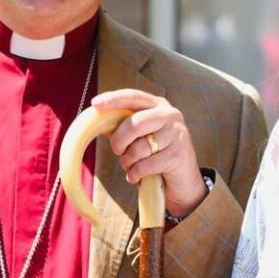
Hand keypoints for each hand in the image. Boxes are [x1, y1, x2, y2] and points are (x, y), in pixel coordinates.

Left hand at [91, 89, 207, 219]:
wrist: (183, 181)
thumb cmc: (155, 155)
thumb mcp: (140, 136)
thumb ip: (124, 126)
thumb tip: (97, 121)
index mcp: (157, 105)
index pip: (133, 97)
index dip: (114, 99)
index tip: (95, 104)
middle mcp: (169, 115)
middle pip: (134, 124)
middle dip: (119, 141)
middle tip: (118, 151)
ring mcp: (176, 133)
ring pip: (139, 147)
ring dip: (128, 162)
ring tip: (132, 166)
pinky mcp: (178, 154)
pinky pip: (145, 165)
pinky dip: (135, 174)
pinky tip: (137, 176)